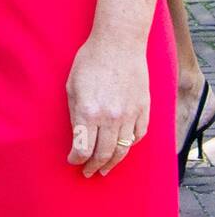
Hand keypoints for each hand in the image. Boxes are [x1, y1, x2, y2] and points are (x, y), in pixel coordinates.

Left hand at [66, 34, 148, 177]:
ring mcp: (129, 115)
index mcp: (89, 111)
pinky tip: (122, 148)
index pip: (83, 149)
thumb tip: (78, 136)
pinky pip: (138, 136)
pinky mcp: (143, 109)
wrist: (119, 43)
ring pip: (122, 150)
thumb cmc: (90, 60)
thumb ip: (75, 113)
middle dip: (94, 167)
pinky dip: (129, 146)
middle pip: (103, 154)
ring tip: (105, 169)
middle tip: (88, 172)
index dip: (76, 159)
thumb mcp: (72, 85)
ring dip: (112, 163)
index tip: (72, 161)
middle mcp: (110, 117)